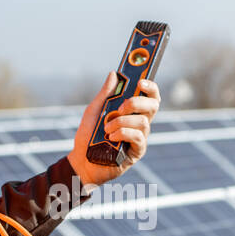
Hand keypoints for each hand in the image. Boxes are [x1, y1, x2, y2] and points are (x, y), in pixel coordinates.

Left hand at [67, 71, 160, 187]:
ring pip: (143, 121)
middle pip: (153, 106)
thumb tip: (114, 74)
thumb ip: (105, 94)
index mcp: (132, 111)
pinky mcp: (137, 151)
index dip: (150, 87)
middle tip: (120, 107)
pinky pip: (138, 137)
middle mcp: (139, 123)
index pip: (149, 96)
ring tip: (107, 128)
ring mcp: (140, 137)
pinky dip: (123, 133)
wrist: (81, 160)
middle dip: (137, 102)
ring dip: (123, 121)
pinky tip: (111, 137)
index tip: (141, 82)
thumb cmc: (88, 136)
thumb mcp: (94, 111)